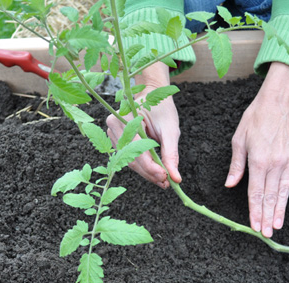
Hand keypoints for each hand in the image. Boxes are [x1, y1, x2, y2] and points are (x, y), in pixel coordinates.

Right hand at [106, 62, 181, 188]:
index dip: (152, 168)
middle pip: (132, 159)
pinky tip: (156, 172)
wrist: (152, 94)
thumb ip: (171, 154)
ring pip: (130, 161)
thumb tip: (175, 178)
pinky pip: (129, 157)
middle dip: (151, 173)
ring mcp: (112, 133)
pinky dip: (143, 167)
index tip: (167, 178)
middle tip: (167, 183)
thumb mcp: (170, 129)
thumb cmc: (162, 109)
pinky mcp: (116, 140)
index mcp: (125, 119)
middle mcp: (114, 126)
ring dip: (147, 173)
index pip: (137, 151)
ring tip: (164, 180)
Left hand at [225, 62, 288, 237]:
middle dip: (267, 216)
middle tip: (267, 234)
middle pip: (271, 196)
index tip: (255, 227)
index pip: (256, 193)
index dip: (255, 212)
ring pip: (285, 191)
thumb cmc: (255, 117)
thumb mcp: (239, 140)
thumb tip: (231, 184)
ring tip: (278, 225)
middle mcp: (275, 164)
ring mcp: (288, 161)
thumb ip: (236, 165)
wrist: (277, 100)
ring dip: (281, 209)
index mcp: (259, 162)